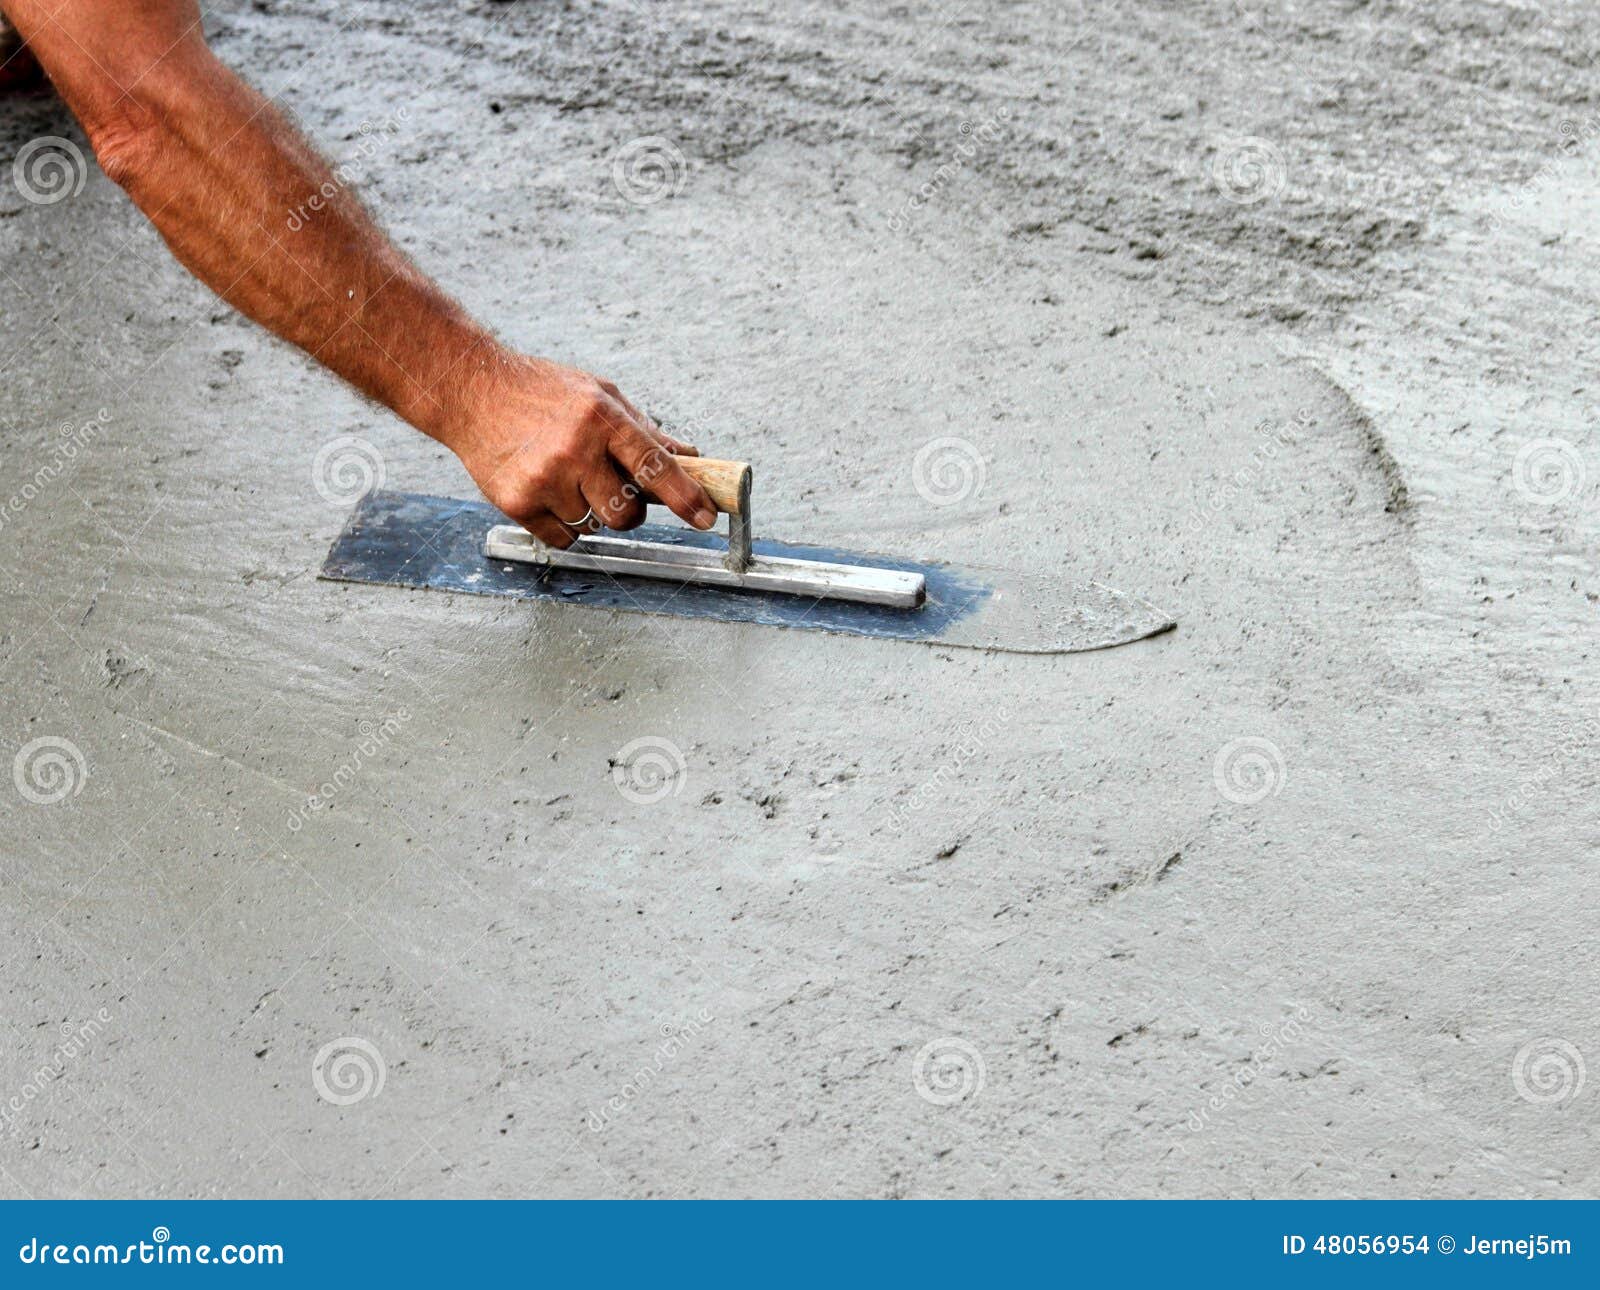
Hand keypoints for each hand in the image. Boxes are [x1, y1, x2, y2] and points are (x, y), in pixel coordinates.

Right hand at [444, 352, 715, 548]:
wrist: (471, 390)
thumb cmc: (540, 391)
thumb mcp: (599, 395)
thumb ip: (643, 431)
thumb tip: (688, 456)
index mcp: (602, 418)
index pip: (656, 467)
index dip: (686, 497)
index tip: (706, 517)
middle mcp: (575, 449)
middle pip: (626, 514)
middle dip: (628, 511)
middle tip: (610, 489)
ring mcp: (545, 478)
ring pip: (593, 527)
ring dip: (588, 511)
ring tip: (566, 477)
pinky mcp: (517, 502)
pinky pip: (563, 538)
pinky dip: (562, 524)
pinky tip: (546, 490)